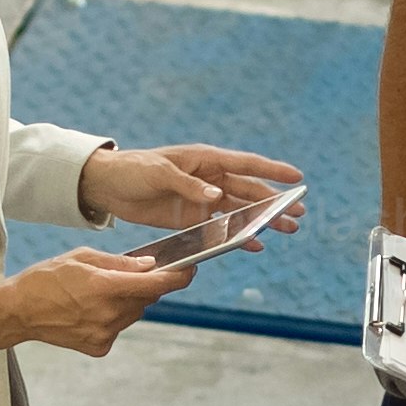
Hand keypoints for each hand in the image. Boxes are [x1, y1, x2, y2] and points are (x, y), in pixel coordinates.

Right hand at [0, 247, 188, 359]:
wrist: (18, 312)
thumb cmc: (46, 279)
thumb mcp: (83, 258)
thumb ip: (119, 263)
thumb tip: (149, 266)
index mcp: (106, 287)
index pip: (156, 283)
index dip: (178, 277)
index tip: (190, 270)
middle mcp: (110, 314)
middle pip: (146, 298)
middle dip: (144, 286)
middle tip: (127, 276)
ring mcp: (105, 333)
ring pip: (133, 313)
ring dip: (127, 302)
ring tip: (98, 294)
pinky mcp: (99, 347)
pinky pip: (118, 328)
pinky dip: (112, 317)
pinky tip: (89, 311)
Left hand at [79, 142, 305, 230]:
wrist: (106, 186)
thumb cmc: (133, 170)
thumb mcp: (159, 173)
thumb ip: (188, 185)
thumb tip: (216, 194)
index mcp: (205, 159)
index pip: (246, 164)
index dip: (272, 171)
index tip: (297, 177)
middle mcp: (209, 178)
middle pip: (249, 191)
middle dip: (274, 203)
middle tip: (299, 215)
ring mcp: (202, 199)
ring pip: (240, 211)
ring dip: (262, 221)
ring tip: (287, 230)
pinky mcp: (191, 219)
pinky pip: (220, 228)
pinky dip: (236, 236)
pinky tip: (254, 245)